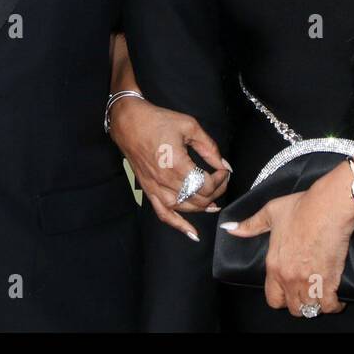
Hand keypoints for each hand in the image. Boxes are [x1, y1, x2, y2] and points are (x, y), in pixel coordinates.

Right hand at [108, 94, 230, 241]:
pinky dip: (178, 225)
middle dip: (215, 192)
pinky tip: (191, 233)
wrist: (129, 122)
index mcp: (176, 164)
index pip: (206, 184)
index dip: (220, 179)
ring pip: (184, 208)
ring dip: (201, 208)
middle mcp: (165, 180)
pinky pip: (163, 214)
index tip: (224, 170)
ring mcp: (155, 187)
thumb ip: (209, 147)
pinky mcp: (148, 190)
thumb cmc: (157, 120)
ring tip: (213, 203)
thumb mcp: (189, 126)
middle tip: (221, 180)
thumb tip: (224, 164)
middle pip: (198, 198)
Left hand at [221, 176, 353, 316]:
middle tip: (307, 293)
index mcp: (274, 265)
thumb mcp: (271, 212)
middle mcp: (289, 277)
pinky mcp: (328, 280)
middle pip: (294, 308)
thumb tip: (230, 228)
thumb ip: (251, 225)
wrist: (328, 207)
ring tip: (321, 296)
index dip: (281, 298)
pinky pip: (330, 306)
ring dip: (316, 305)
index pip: (273, 299)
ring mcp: (309, 281)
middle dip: (300, 303)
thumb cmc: (302, 207)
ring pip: (310, 309)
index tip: (289, 292)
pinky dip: (334, 305)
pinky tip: (337, 299)